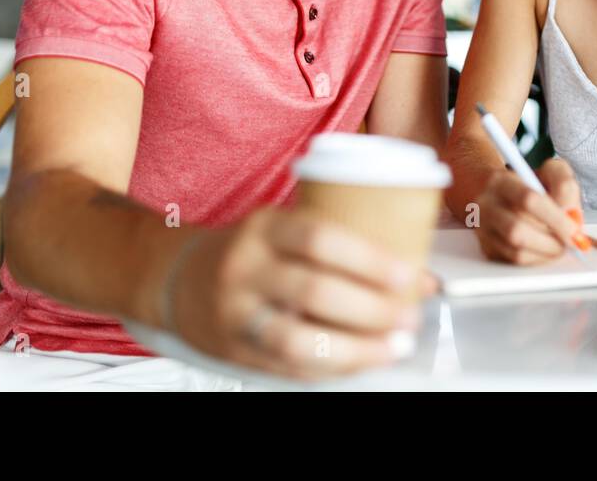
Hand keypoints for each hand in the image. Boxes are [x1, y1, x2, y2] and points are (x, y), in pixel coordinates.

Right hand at [166, 208, 436, 380]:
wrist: (180, 280)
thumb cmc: (251, 251)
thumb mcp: (284, 228)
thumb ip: (339, 244)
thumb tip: (416, 273)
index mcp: (264, 228)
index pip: (319, 238)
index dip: (370, 260)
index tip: (408, 274)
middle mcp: (246, 268)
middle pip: (314, 292)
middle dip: (372, 310)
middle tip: (408, 317)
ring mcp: (237, 313)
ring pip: (298, 340)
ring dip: (356, 349)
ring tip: (391, 347)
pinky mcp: (236, 352)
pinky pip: (289, 369)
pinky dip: (333, 370)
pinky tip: (361, 363)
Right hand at [473, 156, 583, 264]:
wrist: (511, 197)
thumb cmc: (536, 186)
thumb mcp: (553, 173)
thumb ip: (565, 185)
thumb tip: (570, 215)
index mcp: (501, 181)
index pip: (528, 200)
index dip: (556, 219)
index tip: (574, 230)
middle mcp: (487, 205)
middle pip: (517, 230)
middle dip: (551, 241)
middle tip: (570, 243)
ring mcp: (484, 229)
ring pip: (516, 250)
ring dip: (546, 253)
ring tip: (560, 245)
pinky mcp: (488, 249)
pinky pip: (515, 262)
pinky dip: (538, 259)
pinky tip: (547, 250)